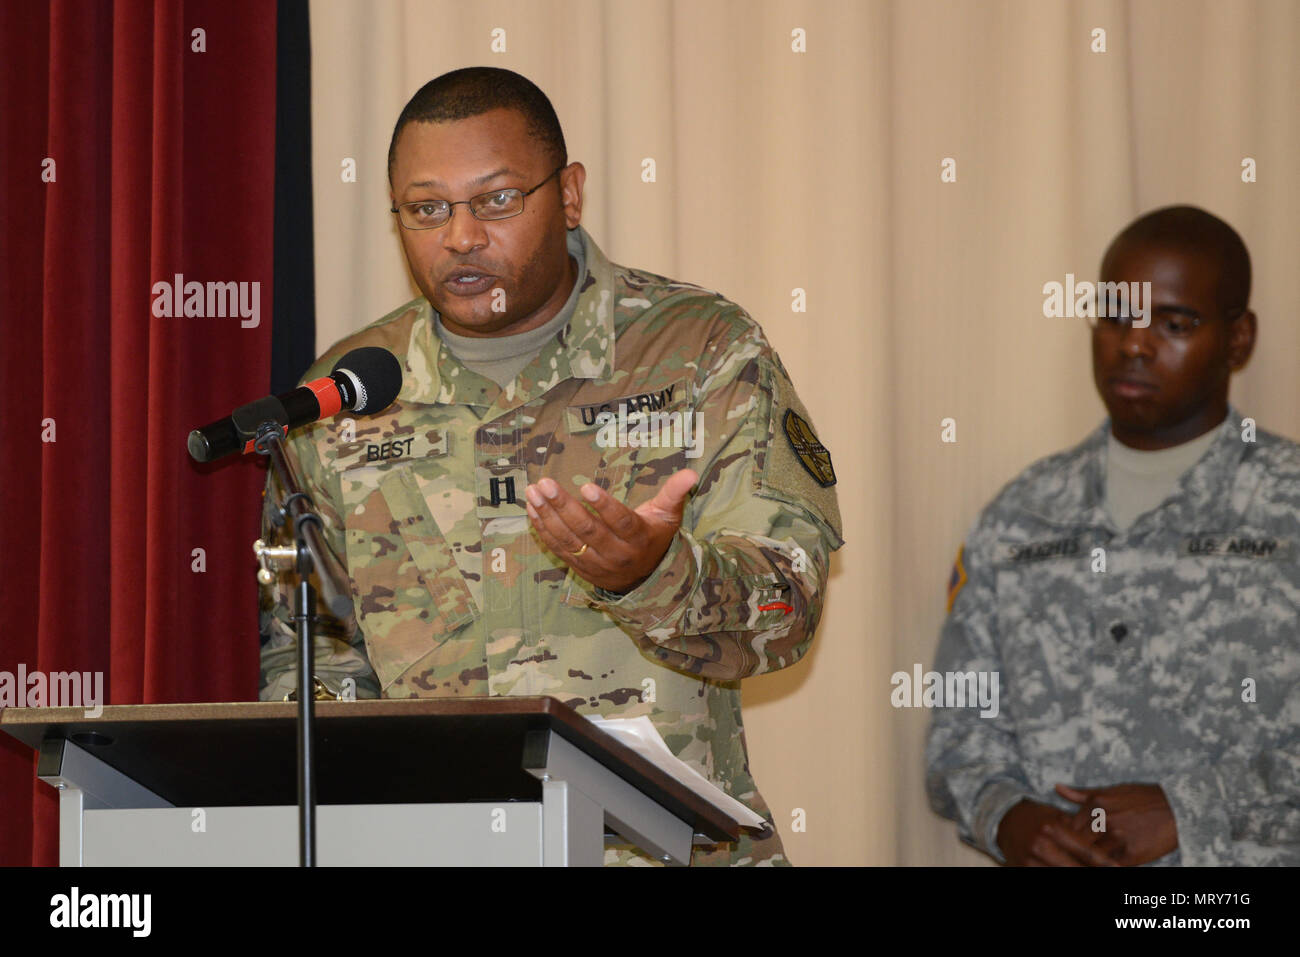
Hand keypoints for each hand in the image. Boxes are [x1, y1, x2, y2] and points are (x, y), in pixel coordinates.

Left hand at [524, 469, 697, 592]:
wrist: (645, 581)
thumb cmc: (654, 538)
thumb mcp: (668, 516)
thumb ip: (675, 493)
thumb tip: (692, 472)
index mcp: (638, 538)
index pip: (620, 522)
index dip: (603, 506)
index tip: (586, 486)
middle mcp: (616, 554)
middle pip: (588, 531)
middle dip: (564, 507)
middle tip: (547, 484)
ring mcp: (595, 563)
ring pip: (569, 540)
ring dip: (548, 516)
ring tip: (534, 492)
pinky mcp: (579, 568)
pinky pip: (558, 549)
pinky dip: (543, 529)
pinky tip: (532, 509)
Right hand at [996, 798, 1121, 865]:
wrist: (1004, 821)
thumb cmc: (1038, 817)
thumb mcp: (1058, 817)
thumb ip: (1079, 830)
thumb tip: (1109, 838)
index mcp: (1052, 828)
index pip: (1085, 851)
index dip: (1105, 862)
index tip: (1119, 867)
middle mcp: (1041, 844)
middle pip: (1076, 868)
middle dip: (1094, 872)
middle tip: (1113, 873)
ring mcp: (1030, 859)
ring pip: (1061, 874)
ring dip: (1079, 874)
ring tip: (1094, 876)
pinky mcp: (1023, 868)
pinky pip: (1046, 876)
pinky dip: (1058, 875)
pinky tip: (1070, 873)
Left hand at [1056, 782, 1178, 865]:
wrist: (1177, 809)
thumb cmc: (1142, 799)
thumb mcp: (1111, 791)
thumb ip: (1082, 794)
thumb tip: (1057, 788)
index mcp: (1095, 805)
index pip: (1068, 826)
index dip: (1064, 836)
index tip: (1061, 841)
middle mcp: (1104, 821)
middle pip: (1077, 842)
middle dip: (1072, 849)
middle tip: (1066, 854)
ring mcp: (1118, 839)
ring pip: (1092, 856)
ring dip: (1086, 859)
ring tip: (1082, 860)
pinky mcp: (1132, 855)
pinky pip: (1110, 866)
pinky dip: (1104, 866)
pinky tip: (1103, 864)